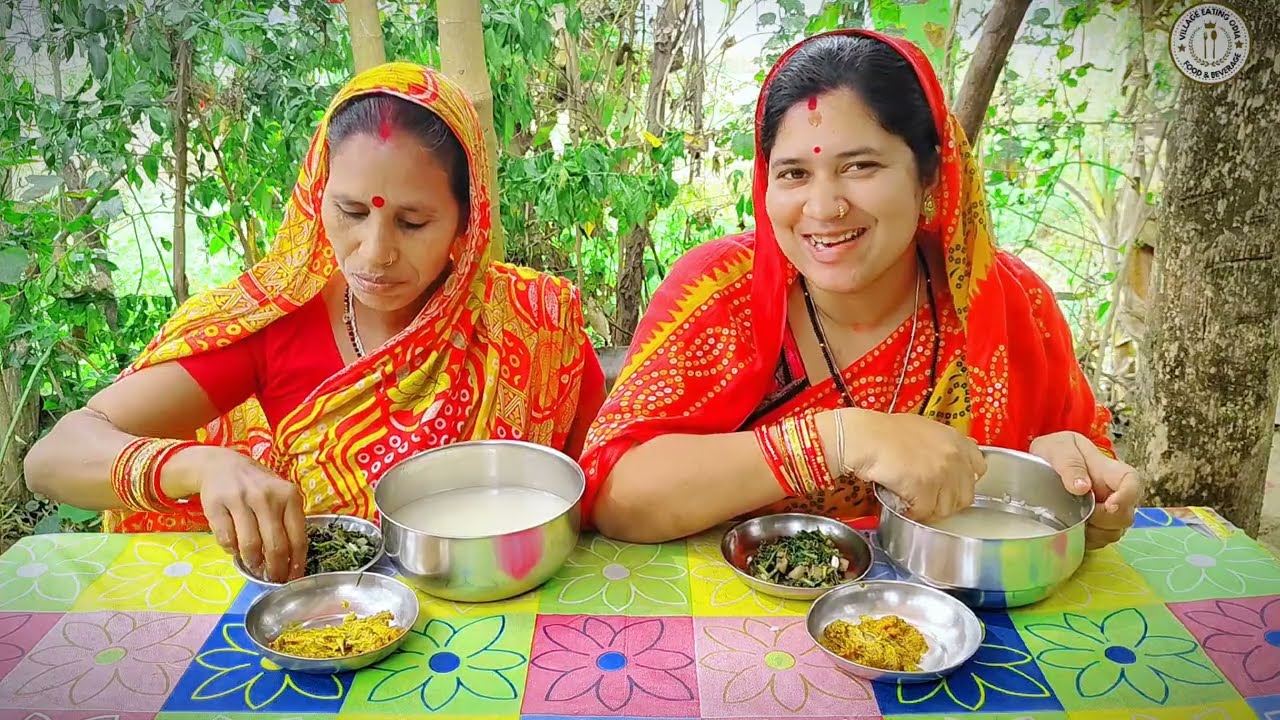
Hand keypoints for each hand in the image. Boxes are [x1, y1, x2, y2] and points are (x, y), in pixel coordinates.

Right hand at [177, 446, 307, 581]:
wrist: (222, 465)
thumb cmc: (258, 487)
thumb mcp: (280, 497)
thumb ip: (287, 523)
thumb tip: (291, 564)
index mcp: (289, 496)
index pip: (297, 538)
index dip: (296, 564)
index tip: (293, 579)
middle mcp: (266, 497)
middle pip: (275, 546)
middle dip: (275, 570)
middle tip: (272, 579)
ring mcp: (240, 500)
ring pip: (250, 546)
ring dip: (253, 563)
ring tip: (254, 566)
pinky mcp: (216, 505)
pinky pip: (226, 540)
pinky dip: (231, 551)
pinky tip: (235, 549)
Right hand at [832, 408, 985, 521]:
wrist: (865, 437)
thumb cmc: (884, 431)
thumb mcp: (922, 428)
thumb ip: (941, 444)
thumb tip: (946, 461)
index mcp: (956, 440)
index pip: (978, 469)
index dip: (964, 481)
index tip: (951, 485)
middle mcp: (954, 457)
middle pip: (965, 496)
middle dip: (946, 501)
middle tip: (927, 499)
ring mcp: (942, 473)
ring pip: (946, 508)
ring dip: (929, 509)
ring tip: (911, 500)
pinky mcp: (925, 488)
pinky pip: (925, 512)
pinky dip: (913, 512)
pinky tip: (901, 500)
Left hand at [1029, 431, 1139, 548]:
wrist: (1047, 461)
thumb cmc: (1059, 450)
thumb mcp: (1060, 449)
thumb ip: (1070, 465)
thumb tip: (1082, 487)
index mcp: (1112, 471)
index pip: (1133, 483)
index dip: (1127, 497)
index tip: (1109, 505)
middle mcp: (1116, 494)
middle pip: (1126, 515)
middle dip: (1105, 520)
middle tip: (1080, 513)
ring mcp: (1107, 513)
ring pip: (1114, 532)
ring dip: (1095, 532)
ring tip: (1073, 520)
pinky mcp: (1095, 526)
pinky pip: (1099, 541)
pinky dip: (1086, 539)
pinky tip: (1070, 530)